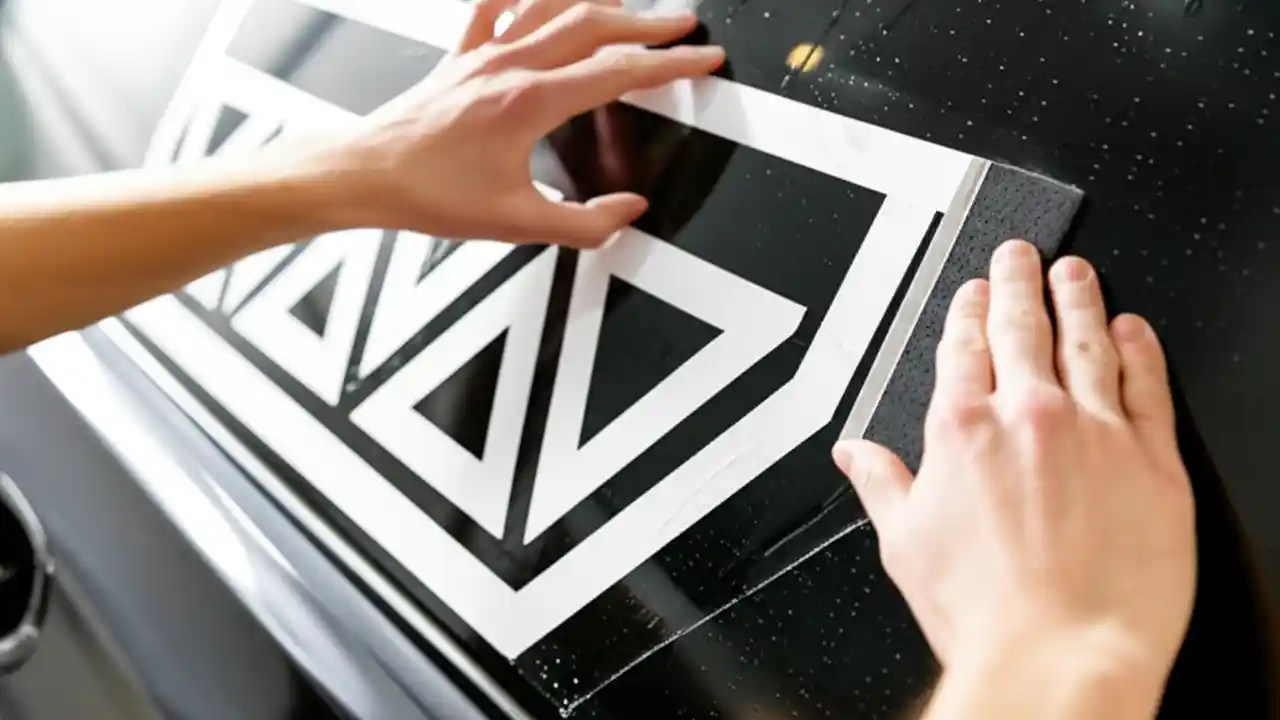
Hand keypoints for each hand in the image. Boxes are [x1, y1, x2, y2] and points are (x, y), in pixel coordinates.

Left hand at [310, 0, 721, 245]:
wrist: (364, 175)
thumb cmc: (429, 195)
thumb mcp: (518, 224)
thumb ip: (584, 223)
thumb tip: (628, 212)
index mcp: (531, 102)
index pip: (619, 72)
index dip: (671, 64)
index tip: (703, 58)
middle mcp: (510, 66)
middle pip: (595, 24)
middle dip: (649, 22)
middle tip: (684, 24)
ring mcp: (484, 54)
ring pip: (553, 6)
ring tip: (628, 1)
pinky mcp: (461, 56)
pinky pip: (496, 4)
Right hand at [832, 241, 1195, 696]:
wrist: (1060, 654)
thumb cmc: (985, 610)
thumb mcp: (904, 543)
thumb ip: (880, 483)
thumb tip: (854, 455)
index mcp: (962, 430)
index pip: (963, 347)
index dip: (966, 312)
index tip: (971, 294)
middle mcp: (1028, 416)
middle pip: (1022, 326)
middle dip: (1017, 282)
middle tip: (1019, 255)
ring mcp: (1095, 432)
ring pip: (1087, 340)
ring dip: (1079, 298)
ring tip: (1075, 273)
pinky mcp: (1152, 459)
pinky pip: (1147, 384)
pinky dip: (1140, 348)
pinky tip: (1134, 330)